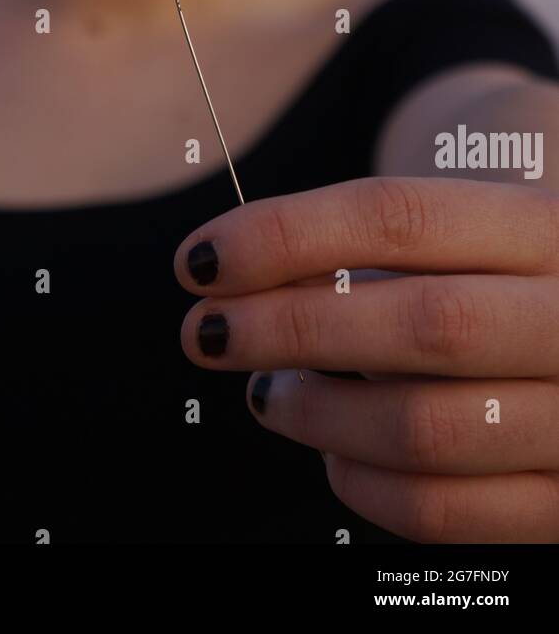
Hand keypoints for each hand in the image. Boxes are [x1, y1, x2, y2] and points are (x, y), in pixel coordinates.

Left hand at [174, 176, 558, 542]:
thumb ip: (382, 249)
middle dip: (290, 328)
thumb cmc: (503, 279)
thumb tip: (245, 277)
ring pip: (425, 429)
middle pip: (421, 323)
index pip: (400, 216)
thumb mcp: (470, 234)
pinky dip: (363, 486)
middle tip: (206, 331)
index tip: (202, 258)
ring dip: (317, 414)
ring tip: (268, 391)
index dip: (286, 234)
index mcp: (543, 227)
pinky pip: (445, 511)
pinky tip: (331, 454)